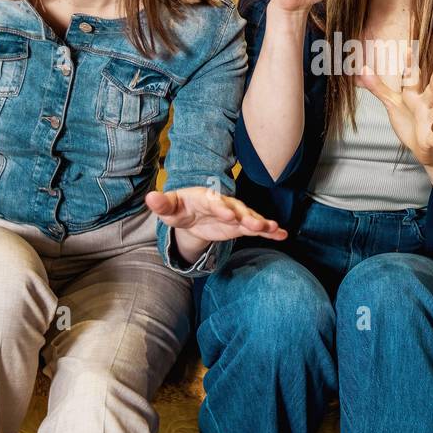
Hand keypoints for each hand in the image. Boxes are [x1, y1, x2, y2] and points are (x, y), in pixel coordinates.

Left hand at [146, 187, 286, 244]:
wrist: (192, 213)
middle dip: (247, 216)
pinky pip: (257, 228)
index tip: (227, 214)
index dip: (220, 208)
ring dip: (262, 223)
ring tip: (275, 228)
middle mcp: (224, 205)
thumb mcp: (169, 208)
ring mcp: (235, 215)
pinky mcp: (240, 226)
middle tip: (256, 223)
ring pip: (250, 217)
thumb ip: (162, 204)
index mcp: (206, 198)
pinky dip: (270, 231)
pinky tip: (282, 235)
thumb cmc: (180, 208)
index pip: (214, 202)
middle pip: (237, 209)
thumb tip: (150, 198)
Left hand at [355, 50, 432, 166]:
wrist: (423, 146)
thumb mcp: (392, 102)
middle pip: (431, 90)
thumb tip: (362, 68)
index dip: (411, 65)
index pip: (413, 78)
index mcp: (414, 95)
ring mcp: (430, 121)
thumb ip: (378, 87)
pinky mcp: (431, 138)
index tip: (408, 50)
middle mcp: (425, 105)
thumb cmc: (408, 120)